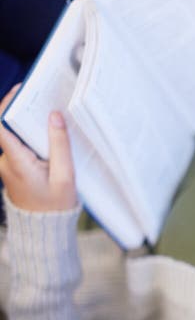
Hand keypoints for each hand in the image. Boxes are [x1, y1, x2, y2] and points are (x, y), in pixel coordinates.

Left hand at [0, 84, 77, 211]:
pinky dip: (30, 139)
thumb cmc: (55, 205)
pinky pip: (17, 146)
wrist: (44, 228)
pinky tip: (47, 138)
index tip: (20, 91)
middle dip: (23, 113)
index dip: (6, 106)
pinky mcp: (10, 167)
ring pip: (13, 136)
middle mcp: (5, 161)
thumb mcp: (64, 176)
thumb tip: (54, 116)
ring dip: (29, 127)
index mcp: (16, 163)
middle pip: (7, 128)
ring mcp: (5, 165)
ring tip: (50, 119)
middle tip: (43, 101)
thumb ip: (59, 145)